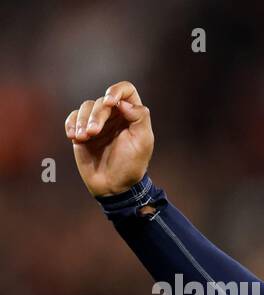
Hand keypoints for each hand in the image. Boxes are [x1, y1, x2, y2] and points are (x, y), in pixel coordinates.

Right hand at [64, 81, 154, 196]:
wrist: (114, 186)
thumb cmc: (131, 164)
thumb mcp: (143, 142)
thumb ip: (139, 117)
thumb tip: (123, 103)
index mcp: (132, 115)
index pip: (126, 90)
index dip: (117, 90)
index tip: (111, 102)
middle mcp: (114, 115)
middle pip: (102, 101)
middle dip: (96, 115)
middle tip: (94, 133)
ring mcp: (97, 123)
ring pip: (85, 107)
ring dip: (82, 121)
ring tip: (84, 137)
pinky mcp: (82, 131)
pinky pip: (72, 118)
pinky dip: (71, 124)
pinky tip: (74, 137)